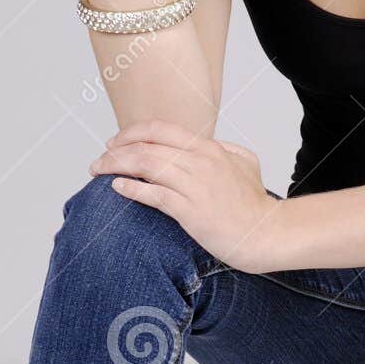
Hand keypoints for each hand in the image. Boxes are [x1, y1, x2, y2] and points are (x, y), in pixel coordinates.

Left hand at [88, 118, 288, 273]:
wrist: (265, 233)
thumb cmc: (254, 203)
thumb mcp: (245, 162)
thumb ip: (224, 147)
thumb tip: (207, 141)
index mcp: (209, 148)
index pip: (160, 129)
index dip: (132, 132)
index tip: (115, 142)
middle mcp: (200, 162)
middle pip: (147, 146)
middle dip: (116, 150)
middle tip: (99, 160)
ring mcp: (195, 186)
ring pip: (146, 166)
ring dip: (116, 166)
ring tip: (99, 171)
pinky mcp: (191, 211)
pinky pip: (154, 195)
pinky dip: (131, 188)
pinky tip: (117, 187)